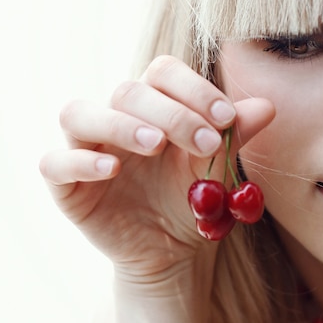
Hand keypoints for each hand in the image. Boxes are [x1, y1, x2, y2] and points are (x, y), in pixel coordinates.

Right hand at [39, 55, 274, 286]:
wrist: (172, 250)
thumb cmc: (193, 198)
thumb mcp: (216, 167)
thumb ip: (236, 135)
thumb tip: (267, 106)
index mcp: (153, 104)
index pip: (163, 72)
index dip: (193, 89)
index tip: (226, 118)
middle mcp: (115, 118)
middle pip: (127, 91)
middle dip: (171, 114)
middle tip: (205, 143)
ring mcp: (86, 148)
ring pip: (78, 114)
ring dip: (119, 123)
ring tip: (155, 144)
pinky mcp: (65, 184)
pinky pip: (54, 163)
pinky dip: (79, 161)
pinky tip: (110, 170)